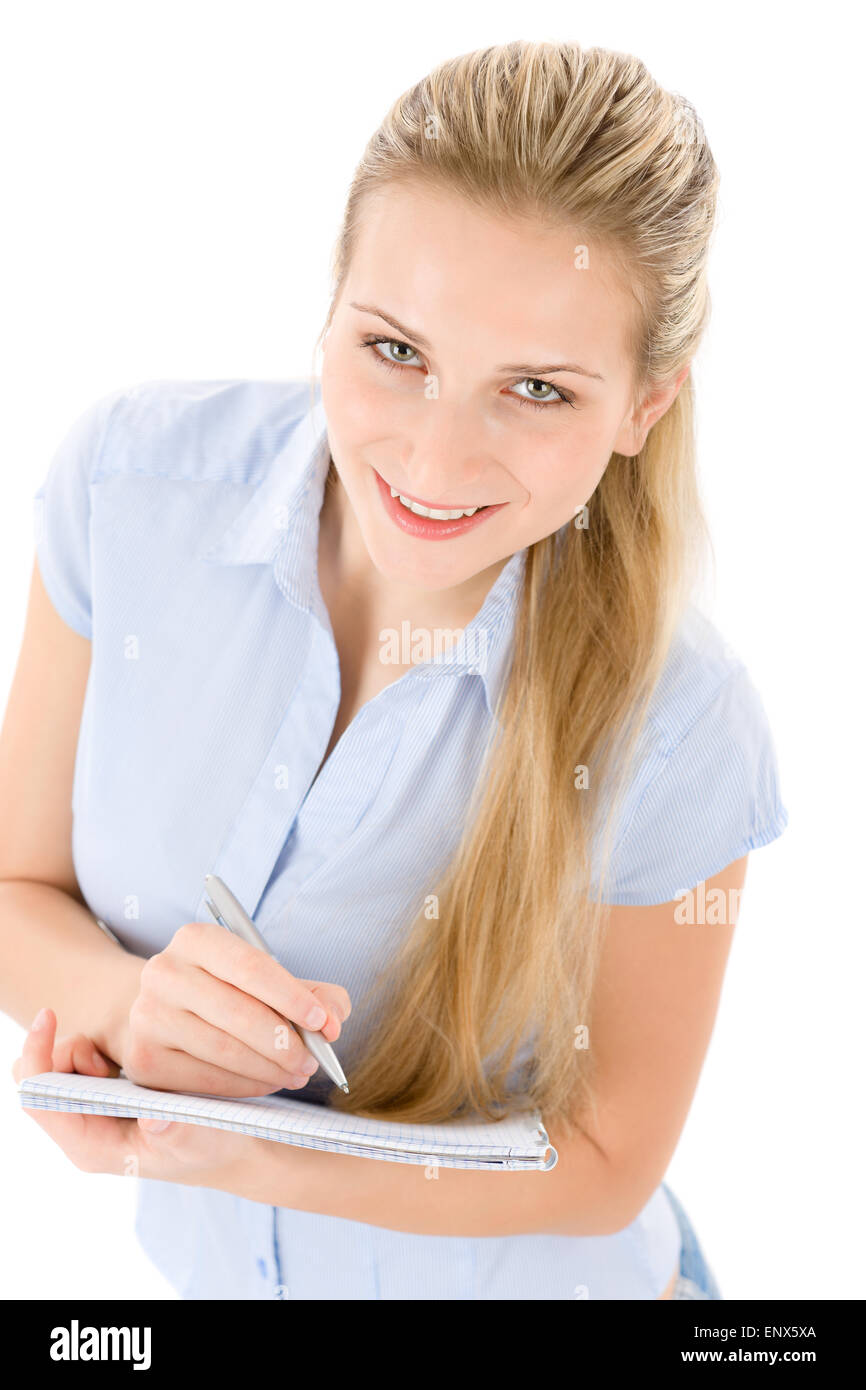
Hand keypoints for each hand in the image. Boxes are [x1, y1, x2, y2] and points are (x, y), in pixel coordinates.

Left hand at [13, 1006, 256, 1186]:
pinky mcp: (102, 1097)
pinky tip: (125, 1060)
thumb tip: (154, 1120)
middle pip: (39, 1079)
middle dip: (63, 1052)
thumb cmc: (211, 1148)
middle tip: (105, 1060)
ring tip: (118, 1064)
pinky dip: (93, 1050)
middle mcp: (82, 1130)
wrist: (226, 1151)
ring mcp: (90, 1113)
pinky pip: (76, 1065)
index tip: (49, 1013)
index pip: (40, 1101)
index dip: (36, 1055)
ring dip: (82, 1051)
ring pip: (54, 1068)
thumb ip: (176, 1131)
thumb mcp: (200, 1140)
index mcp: (92, 1147)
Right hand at [120, 920, 350, 1097]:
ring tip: (296, 1073)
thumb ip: (313, 995)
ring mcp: (147, 1016)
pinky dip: (245, 1086)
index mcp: (197, 939)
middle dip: (285, 1043)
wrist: (163, 1012)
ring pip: (223, 1050)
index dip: (292, 997)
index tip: (323, 1023)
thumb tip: (334, 1022)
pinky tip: (266, 1082)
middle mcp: (164, 972)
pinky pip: (205, 1078)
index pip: (251, 967)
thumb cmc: (227, 992)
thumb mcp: (269, 981)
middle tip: (313, 1061)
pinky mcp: (143, 1060)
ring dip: (270, 1069)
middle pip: (238, 1013)